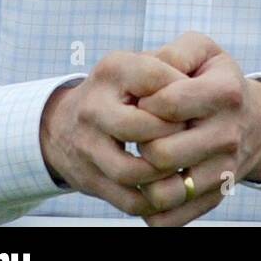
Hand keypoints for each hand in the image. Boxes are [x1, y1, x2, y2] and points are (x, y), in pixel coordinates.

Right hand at [39, 52, 187, 216]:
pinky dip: (153, 198)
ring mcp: (87, 145)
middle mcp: (94, 106)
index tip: (195, 101)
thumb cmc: (125, 88)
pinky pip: (128, 199)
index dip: (183, 93)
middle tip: (192, 133)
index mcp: (115, 69)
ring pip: (133, 170)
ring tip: (182, 161)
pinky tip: (170, 186)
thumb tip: (196, 86)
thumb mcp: (145, 62)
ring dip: (165, 171)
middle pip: (143, 128)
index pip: (157, 80)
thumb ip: (175, 61)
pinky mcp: (88, 178)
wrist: (65, 123)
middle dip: (175, 134)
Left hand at [133, 32, 260, 226]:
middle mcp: (229, 134)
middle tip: (142, 131)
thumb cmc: (216, 81)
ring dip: (142, 179)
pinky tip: (149, 183)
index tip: (145, 99)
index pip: (165, 104)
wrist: (255, 122)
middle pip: (160, 153)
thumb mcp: (202, 52)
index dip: (143, 102)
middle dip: (140, 141)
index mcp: (225, 92)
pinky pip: (169, 218)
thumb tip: (148, 71)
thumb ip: (174, 53)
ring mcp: (223, 171)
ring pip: (163, 192)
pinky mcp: (214, 198)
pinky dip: (149, 208)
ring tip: (144, 157)